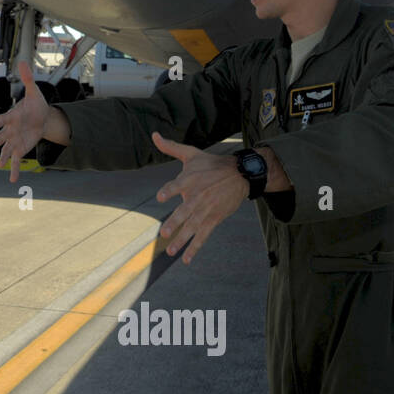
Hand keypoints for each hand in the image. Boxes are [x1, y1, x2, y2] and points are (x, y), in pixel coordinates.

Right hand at [0, 61, 50, 183]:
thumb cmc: (35, 105)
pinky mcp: (20, 148)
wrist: (43, 118)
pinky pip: (16, 160)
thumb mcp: (34, 92)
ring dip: (2, 158)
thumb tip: (23, 61)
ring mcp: (14, 140)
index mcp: (11, 116)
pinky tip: (13, 180)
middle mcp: (10, 130)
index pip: (1, 120)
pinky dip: (14, 170)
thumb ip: (27, 79)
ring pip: (5, 150)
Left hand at [152, 132, 248, 263]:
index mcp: (189, 180)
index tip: (161, 196)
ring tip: (170, 251)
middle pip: (184, 211)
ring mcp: (205, 210)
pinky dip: (195, 248)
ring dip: (182, 240)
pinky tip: (186, 259)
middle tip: (164, 233)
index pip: (177, 186)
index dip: (169, 190)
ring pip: (192, 227)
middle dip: (175, 223)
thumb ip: (171, 147)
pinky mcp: (213, 219)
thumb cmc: (211, 164)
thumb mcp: (191, 153)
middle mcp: (197, 196)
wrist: (240, 175)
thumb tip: (154, 134)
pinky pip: (202, 235)